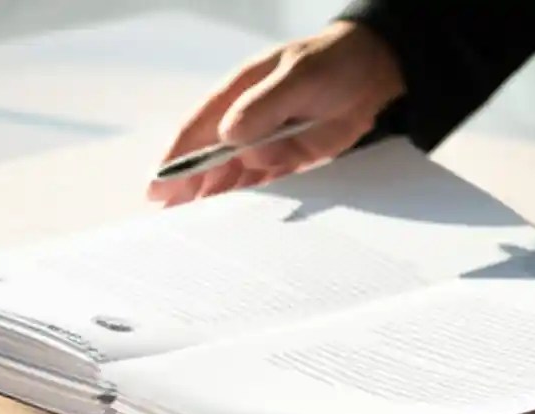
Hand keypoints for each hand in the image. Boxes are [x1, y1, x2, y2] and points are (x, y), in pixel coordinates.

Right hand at [147, 21, 403, 205]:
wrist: (375, 72)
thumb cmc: (332, 63)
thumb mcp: (299, 78)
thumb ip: (265, 106)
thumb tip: (229, 136)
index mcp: (238, 94)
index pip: (198, 129)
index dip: (176, 159)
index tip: (158, 188)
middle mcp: (246, 120)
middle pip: (210, 158)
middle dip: (190, 188)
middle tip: (171, 221)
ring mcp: (268, 141)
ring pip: (234, 175)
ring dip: (218, 200)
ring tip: (200, 229)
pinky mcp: (290, 158)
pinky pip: (265, 184)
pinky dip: (251, 201)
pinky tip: (238, 221)